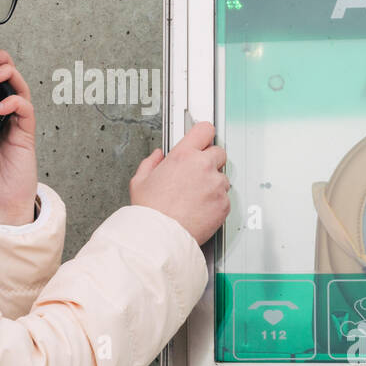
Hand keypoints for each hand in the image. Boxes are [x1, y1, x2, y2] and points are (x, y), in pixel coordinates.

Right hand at [128, 121, 229, 244]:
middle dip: (210, 161)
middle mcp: (203, 166)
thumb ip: (151, 163)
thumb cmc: (150, 211)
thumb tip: (158, 156)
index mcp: (183, 156)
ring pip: (223, 177)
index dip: (204, 135)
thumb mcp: (140, 181)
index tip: (203, 140)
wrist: (161, 236)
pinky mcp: (224, 203)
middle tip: (198, 174)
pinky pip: (225, 197)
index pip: (205, 129)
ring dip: (213, 183)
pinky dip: (216, 202)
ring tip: (195, 197)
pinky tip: (200, 209)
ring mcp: (216, 185)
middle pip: (219, 152)